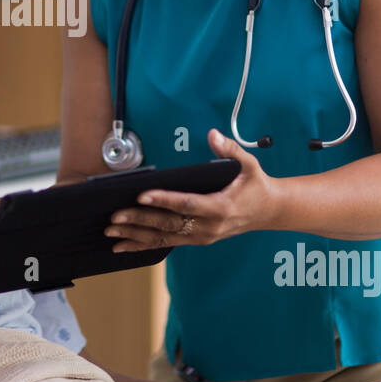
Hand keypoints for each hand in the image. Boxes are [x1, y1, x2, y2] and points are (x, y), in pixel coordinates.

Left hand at [104, 129, 277, 252]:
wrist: (269, 211)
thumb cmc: (256, 185)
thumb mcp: (250, 164)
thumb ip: (230, 150)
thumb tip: (213, 134)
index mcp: (220, 208)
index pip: (186, 204)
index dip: (163, 200)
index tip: (141, 195)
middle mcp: (208, 227)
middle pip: (168, 224)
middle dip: (139, 220)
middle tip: (114, 216)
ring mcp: (201, 237)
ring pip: (164, 238)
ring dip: (136, 235)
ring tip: (111, 233)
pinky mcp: (197, 240)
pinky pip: (167, 244)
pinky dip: (144, 245)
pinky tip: (123, 246)